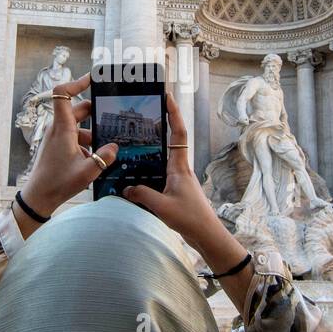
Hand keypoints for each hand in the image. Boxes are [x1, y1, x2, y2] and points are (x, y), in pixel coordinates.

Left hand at [18, 73, 117, 237]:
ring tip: (110, 142)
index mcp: (62, 128)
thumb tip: (115, 146)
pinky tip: (98, 158)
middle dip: (96, 112)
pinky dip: (87, 144)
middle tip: (114, 115)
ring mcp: (57, 138)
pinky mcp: (59, 147)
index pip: (63, 93)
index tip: (92, 78)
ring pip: (79, 126)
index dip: (76, 82)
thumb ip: (103, 158)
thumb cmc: (58, 184)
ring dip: (94, 132)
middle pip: (78, 109)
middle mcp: (58, 129)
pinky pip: (76, 138)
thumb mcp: (86, 172)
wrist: (39, 198)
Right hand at [125, 94, 245, 275]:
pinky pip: (160, 173)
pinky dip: (148, 169)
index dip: (173, 113)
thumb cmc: (190, 218)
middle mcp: (180, 169)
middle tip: (145, 112)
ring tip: (134, 139)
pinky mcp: (175, 191)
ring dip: (153, 147)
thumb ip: (142, 194)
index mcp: (180, 166)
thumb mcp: (161, 206)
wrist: (207, 235)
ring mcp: (178, 179)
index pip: (178, 133)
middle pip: (171, 140)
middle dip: (161, 124)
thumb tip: (125, 187)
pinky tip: (135, 174)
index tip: (166, 96)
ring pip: (164, 157)